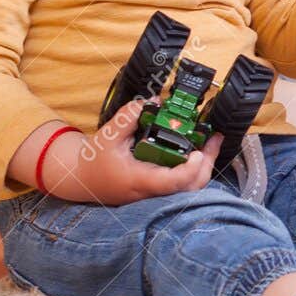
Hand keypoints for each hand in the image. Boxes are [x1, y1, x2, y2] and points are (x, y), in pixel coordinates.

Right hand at [51, 99, 218, 204]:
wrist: (81, 178)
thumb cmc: (94, 160)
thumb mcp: (108, 134)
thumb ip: (129, 116)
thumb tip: (154, 100)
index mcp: (139, 180)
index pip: (171, 182)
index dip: (189, 169)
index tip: (196, 152)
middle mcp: (151, 192)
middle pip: (189, 187)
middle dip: (206, 163)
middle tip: (214, 139)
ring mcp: (156, 195)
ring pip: (190, 188)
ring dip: (204, 165)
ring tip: (211, 142)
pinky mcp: (158, 191)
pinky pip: (184, 185)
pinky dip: (195, 169)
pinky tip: (199, 152)